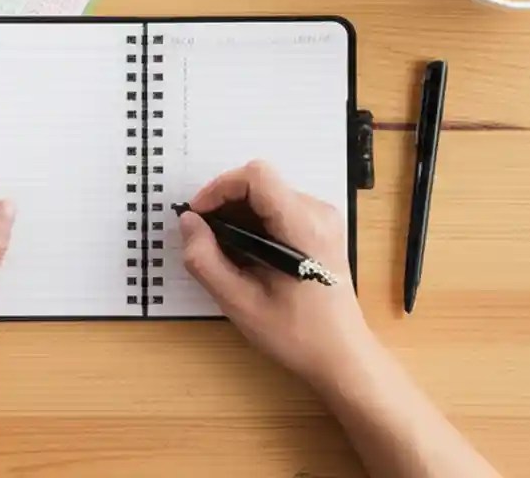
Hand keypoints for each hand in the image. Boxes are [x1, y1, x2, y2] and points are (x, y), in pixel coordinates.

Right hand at [180, 161, 373, 388]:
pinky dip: (254, 222)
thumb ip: (206, 260)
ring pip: (267, 194)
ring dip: (238, 215)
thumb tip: (188, 222)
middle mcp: (318, 212)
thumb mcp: (240, 304)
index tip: (198, 216)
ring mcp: (323, 218)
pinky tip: (247, 255)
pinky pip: (279, 207)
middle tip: (205, 241)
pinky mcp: (321, 227)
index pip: (256, 176)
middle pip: (260, 183)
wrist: (342, 354)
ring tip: (225, 253)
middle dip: (224, 204)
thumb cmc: (296, 335)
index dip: (219, 188)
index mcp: (303, 227)